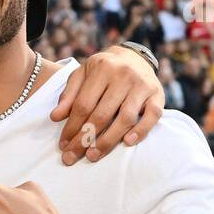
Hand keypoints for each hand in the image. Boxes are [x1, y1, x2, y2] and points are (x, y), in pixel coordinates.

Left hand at [51, 46, 164, 163]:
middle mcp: (123, 75)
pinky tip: (127, 143)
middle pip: (102, 114)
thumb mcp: (82, 75)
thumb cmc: (103, 70)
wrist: (134, 57)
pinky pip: (152, 116)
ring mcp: (142, 85)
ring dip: (108, 141)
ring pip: (125, 118)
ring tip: (93, 155)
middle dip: (85, 139)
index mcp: (101, 68)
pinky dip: (141, 131)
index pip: (83, 104)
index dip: (71, 127)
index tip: (63, 145)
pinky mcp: (158, 95)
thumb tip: (55, 117)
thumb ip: (69, 95)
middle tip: (73, 157)